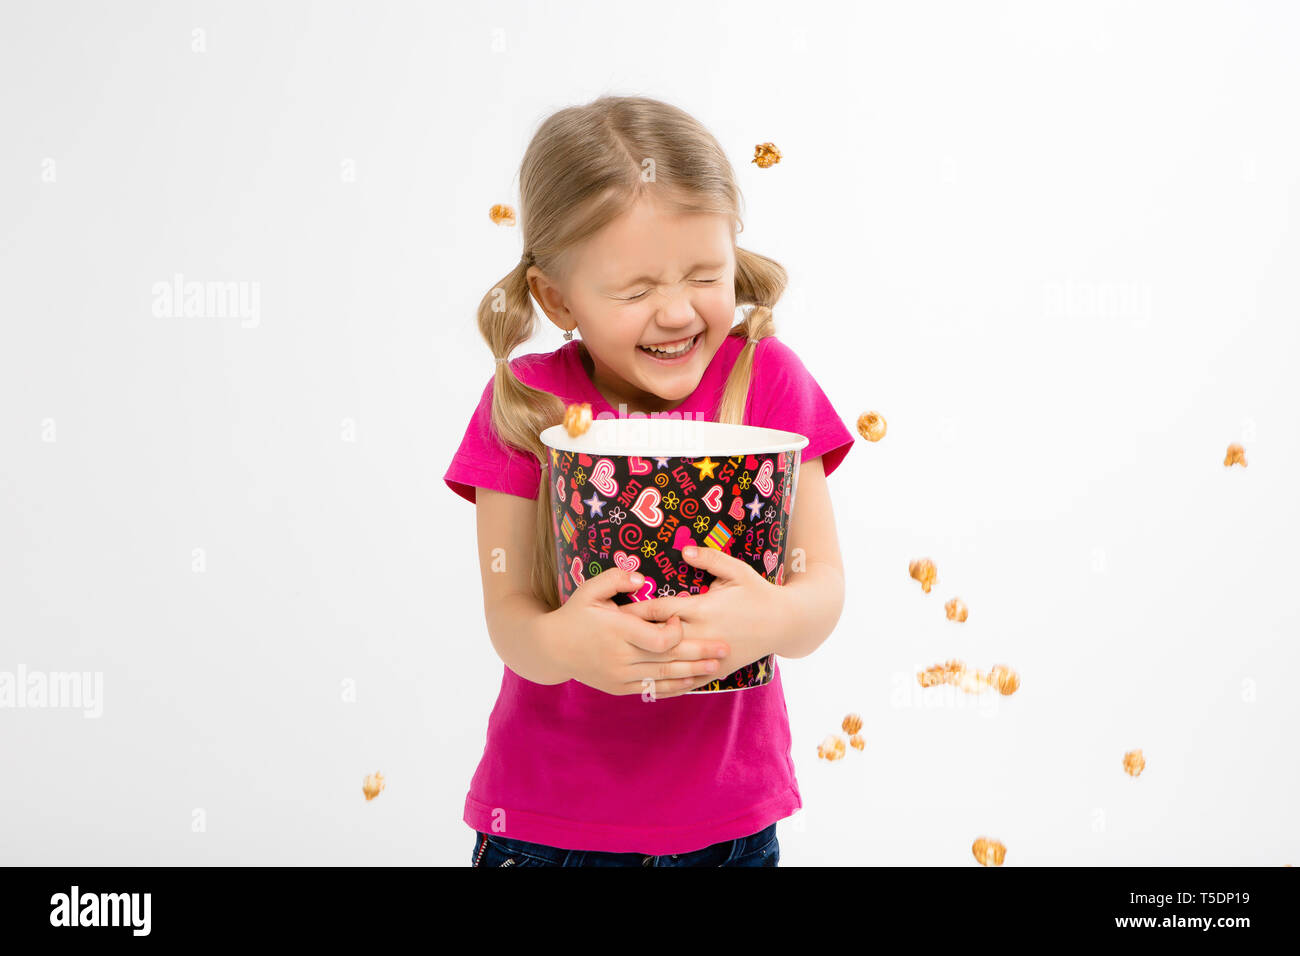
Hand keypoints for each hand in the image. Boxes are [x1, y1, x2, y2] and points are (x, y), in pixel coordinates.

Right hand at [547, 567, 732, 698]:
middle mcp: (621, 657)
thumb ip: (616, 578)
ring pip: (664, 677)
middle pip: (669, 659)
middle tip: (725, 648)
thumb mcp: (589, 590)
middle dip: (699, 653)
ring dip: (693, 672)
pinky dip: (674, 687)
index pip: (659, 638)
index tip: (681, 619)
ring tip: (717, 666)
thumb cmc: (574, 615)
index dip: (677, 631)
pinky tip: (692, 682)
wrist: (551, 649)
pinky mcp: (619, 688)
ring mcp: (621, 676)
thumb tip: (641, 577)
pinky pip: (652, 689)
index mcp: (618, 631)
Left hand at [617, 546, 778, 690]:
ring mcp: (710, 655)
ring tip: (618, 662)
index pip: (661, 611)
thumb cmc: (759, 592)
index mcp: (704, 608)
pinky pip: (688, 680)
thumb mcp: (737, 570)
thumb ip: (710, 559)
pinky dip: (668, 684)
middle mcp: (703, 633)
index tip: (613, 610)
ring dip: (644, 662)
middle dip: (632, 638)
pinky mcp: (717, 669)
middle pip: (659, 638)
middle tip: (605, 638)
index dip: (636, 610)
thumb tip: (683, 552)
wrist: (785, 623)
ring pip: (670, 663)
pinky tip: (648, 686)